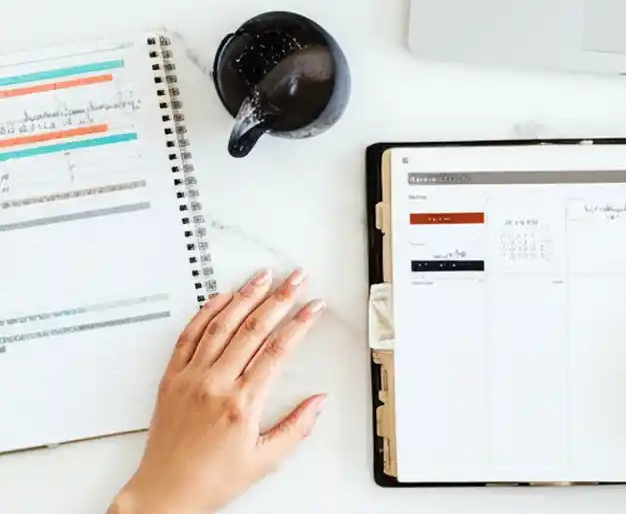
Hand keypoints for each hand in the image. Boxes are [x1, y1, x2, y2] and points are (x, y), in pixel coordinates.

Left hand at [108, 270, 326, 513]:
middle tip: (296, 278)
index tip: (313, 307)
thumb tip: (317, 402)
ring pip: (221, 325)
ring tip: (262, 277)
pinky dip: (205, 313)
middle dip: (280, 298)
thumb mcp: (265, 460)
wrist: (164, 493)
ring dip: (244, 296)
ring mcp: (190, 378)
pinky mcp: (171, 379)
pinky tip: (220, 299)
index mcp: (242, 404)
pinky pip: (188, 336)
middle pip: (253, 328)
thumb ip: (296, 427)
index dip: (300, 323)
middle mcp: (215, 384)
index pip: (278, 350)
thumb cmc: (210, 480)